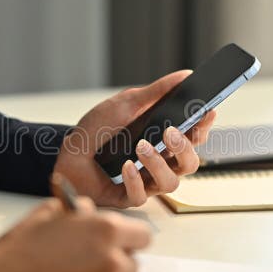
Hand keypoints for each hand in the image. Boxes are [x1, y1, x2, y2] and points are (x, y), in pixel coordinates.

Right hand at [0, 196, 150, 271]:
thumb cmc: (18, 248)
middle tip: (89, 262)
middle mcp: (112, 260)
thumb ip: (77, 211)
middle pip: (133, 264)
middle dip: (115, 262)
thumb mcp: (48, 213)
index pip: (143, 236)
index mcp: (105, 230)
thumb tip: (88, 211)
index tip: (120, 243)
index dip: (129, 239)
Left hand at [53, 70, 215, 207]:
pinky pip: (141, 196)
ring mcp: (146, 182)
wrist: (65, 151)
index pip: (194, 136)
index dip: (204, 126)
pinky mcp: (128, 197)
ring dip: (158, 164)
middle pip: (190, 163)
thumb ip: (156, 92)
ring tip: (141, 147)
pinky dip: (135, 179)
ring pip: (171, 183)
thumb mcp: (125, 105)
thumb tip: (186, 75)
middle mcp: (160, 163)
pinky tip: (125, 166)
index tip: (207, 112)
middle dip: (185, 148)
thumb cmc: (96, 130)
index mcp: (163, 140)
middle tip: (170, 132)